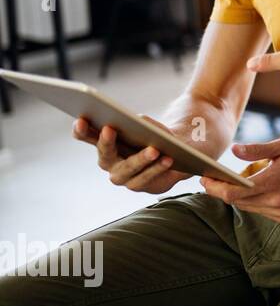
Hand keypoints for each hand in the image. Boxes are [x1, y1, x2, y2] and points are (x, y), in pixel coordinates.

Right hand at [73, 115, 190, 194]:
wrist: (172, 157)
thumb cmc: (153, 137)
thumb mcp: (148, 126)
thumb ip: (140, 122)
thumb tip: (138, 120)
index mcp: (103, 142)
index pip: (85, 135)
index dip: (81, 129)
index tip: (81, 119)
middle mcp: (107, 160)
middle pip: (104, 153)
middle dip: (106, 141)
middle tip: (109, 128)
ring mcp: (120, 175)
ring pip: (128, 167)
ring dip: (141, 158)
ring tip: (154, 150)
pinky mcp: (136, 185)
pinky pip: (146, 177)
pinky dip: (158, 168)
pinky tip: (167, 159)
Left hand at [200, 138, 279, 222]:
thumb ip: (256, 150)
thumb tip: (233, 150)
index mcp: (272, 182)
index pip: (233, 192)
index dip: (214, 187)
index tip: (204, 179)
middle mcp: (276, 202)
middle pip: (237, 201)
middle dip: (222, 191)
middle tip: (210, 179)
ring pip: (249, 208)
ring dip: (238, 197)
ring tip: (228, 184)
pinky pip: (262, 211)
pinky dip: (254, 201)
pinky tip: (253, 190)